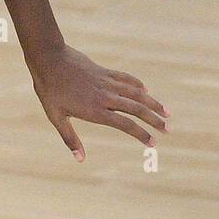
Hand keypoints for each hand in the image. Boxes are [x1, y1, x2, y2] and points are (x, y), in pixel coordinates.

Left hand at [26, 43, 168, 160]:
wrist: (49, 59)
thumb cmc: (49, 90)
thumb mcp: (56, 117)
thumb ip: (70, 138)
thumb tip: (80, 159)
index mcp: (95, 110)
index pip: (125, 125)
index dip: (141, 134)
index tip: (153, 143)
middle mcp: (106, 97)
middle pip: (136, 109)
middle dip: (155, 120)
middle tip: (168, 129)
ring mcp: (107, 82)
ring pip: (137, 93)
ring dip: (153, 103)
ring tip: (167, 112)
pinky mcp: (105, 72)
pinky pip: (126, 79)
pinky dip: (138, 85)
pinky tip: (146, 91)